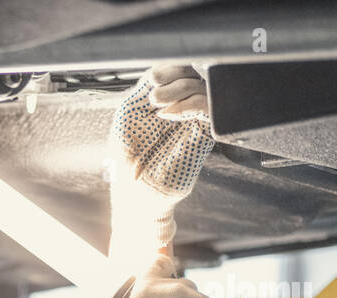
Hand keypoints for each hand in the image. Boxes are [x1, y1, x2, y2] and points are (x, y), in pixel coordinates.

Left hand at [108, 66, 214, 270]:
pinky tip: (169, 115)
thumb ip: (144, 88)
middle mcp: (183, 104)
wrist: (136, 190)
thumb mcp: (128, 113)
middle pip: (193, 72)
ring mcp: (195, 118)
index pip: (178, 69)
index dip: (170, 67)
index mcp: (167, 96)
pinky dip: (190, 105)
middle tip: (155, 93)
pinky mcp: (204, 134)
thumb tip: (160, 67)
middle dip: (175, 76)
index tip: (155, 77)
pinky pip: (209, 108)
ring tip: (157, 103)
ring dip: (179, 89)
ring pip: (203, 86)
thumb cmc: (127, 155)